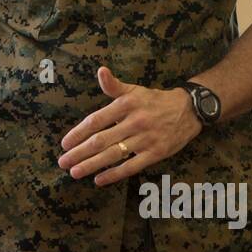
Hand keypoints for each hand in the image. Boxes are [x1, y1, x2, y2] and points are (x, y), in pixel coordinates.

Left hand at [58, 66, 202, 186]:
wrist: (188, 110)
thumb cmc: (154, 100)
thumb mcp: (134, 90)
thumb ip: (113, 85)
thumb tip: (100, 71)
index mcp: (126, 104)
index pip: (96, 120)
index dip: (78, 133)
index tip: (64, 143)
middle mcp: (134, 122)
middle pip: (101, 140)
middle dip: (79, 152)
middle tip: (63, 162)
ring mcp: (145, 139)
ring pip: (114, 154)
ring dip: (92, 164)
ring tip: (75, 172)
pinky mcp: (156, 153)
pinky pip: (131, 166)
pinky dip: (114, 174)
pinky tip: (99, 179)